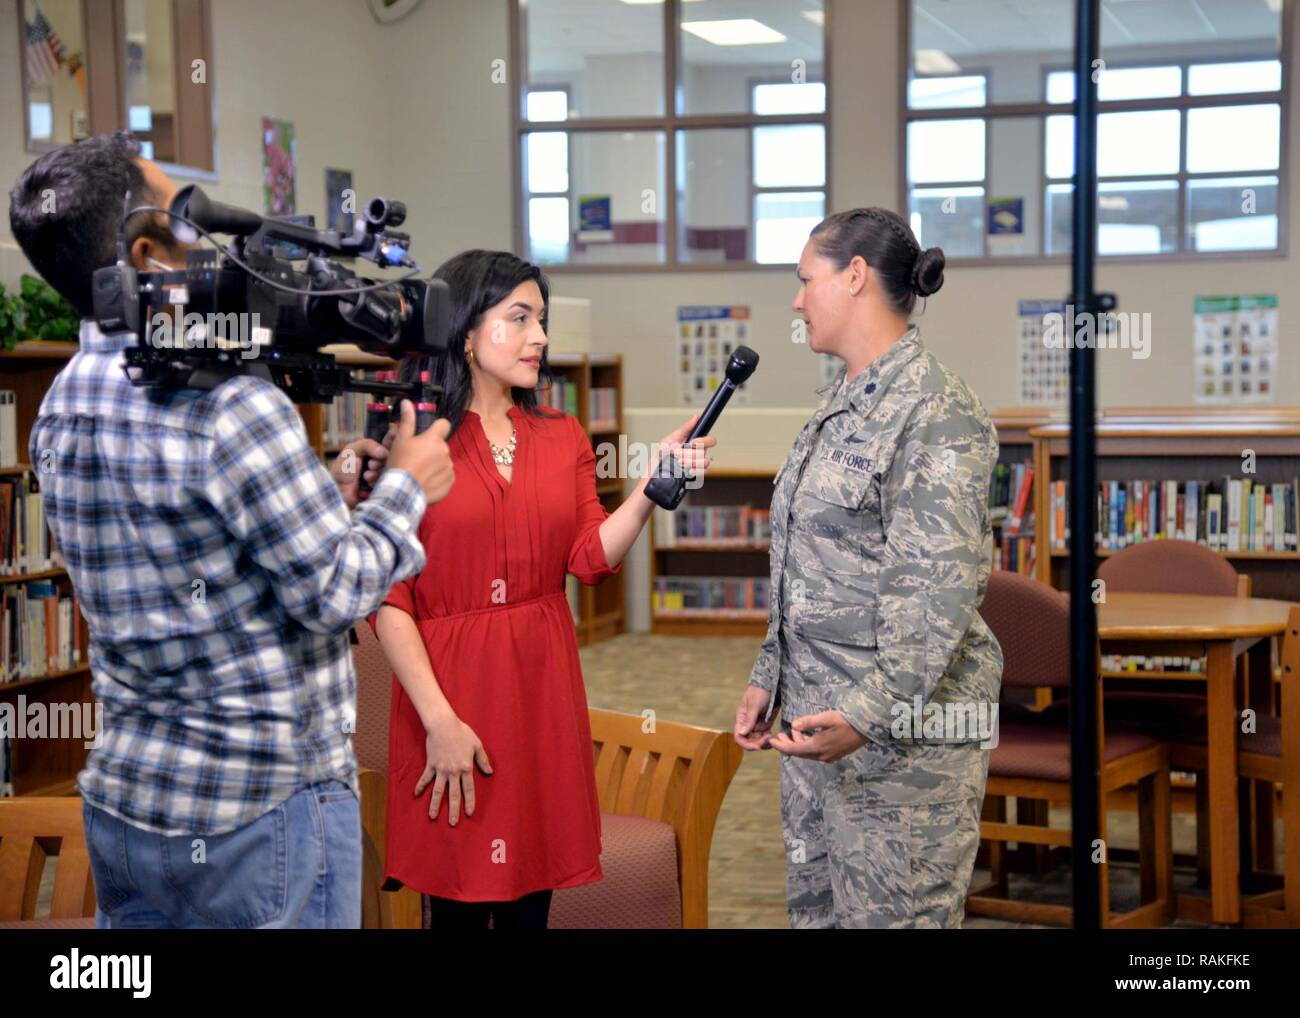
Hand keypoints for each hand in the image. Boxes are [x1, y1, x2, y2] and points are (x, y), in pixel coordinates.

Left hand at [330, 437, 389, 508]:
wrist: (337, 490)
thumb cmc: (342, 469)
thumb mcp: (351, 450)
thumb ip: (367, 445)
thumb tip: (384, 453)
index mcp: (376, 452)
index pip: (390, 446)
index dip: (387, 448)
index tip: (379, 453)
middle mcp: (382, 464)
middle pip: (393, 460)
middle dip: (381, 462)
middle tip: (370, 465)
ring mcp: (384, 477)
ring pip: (391, 472)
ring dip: (378, 473)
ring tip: (366, 476)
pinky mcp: (383, 489)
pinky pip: (389, 485)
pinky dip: (379, 483)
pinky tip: (369, 484)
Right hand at [387, 401, 454, 504]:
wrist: (402, 492)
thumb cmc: (400, 463)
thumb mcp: (400, 440)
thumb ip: (407, 420)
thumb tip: (407, 402)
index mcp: (434, 439)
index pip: (444, 424)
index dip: (436, 427)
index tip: (427, 434)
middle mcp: (445, 452)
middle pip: (441, 446)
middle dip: (431, 450)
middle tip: (415, 458)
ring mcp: (449, 468)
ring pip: (443, 461)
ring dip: (435, 464)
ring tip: (419, 472)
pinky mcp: (450, 483)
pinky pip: (446, 476)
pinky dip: (438, 478)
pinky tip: (425, 482)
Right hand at [414, 711, 492, 825]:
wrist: (443, 725)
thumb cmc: (462, 733)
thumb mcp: (477, 745)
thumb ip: (483, 760)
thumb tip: (490, 772)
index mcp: (466, 768)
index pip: (469, 789)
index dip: (469, 802)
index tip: (469, 813)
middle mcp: (453, 772)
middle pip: (454, 794)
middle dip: (454, 810)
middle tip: (453, 823)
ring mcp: (441, 769)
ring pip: (438, 791)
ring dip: (435, 805)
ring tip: (433, 816)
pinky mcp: (431, 765)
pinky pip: (425, 778)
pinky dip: (420, 786)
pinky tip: (416, 795)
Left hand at [649, 412, 715, 482]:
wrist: (656, 468)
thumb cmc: (664, 453)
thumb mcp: (672, 438)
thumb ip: (686, 428)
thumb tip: (696, 417)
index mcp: (696, 444)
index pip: (710, 441)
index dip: (703, 441)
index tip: (691, 443)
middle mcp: (699, 454)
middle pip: (705, 453)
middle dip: (690, 453)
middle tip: (677, 454)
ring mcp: (698, 465)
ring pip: (704, 463)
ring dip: (690, 462)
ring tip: (678, 462)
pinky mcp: (695, 475)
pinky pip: (701, 473)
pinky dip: (694, 471)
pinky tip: (686, 470)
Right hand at [734, 684, 774, 750]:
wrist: (770, 685)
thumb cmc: (759, 692)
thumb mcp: (754, 705)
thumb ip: (749, 719)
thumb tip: (741, 733)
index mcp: (741, 719)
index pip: (739, 737)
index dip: (746, 744)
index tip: (757, 746)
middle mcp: (747, 724)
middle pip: (748, 741)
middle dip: (757, 744)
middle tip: (768, 740)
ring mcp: (756, 725)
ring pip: (757, 741)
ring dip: (764, 743)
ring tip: (772, 738)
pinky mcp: (764, 725)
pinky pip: (765, 737)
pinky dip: (769, 740)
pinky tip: (774, 738)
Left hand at [768, 710, 867, 762]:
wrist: (867, 728)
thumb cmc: (846, 720)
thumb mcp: (826, 718)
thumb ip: (808, 722)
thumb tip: (793, 725)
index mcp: (818, 748)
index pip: (793, 750)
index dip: (780, 746)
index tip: (770, 741)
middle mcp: (822, 756)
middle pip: (799, 753)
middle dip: (787, 744)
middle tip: (779, 735)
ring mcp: (828, 756)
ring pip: (807, 752)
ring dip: (798, 743)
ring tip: (794, 730)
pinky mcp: (834, 754)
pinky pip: (815, 752)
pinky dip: (807, 744)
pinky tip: (806, 734)